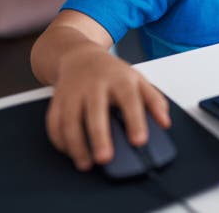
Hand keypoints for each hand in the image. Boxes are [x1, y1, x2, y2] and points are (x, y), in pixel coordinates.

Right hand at [44, 47, 170, 170]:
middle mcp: (94, 84)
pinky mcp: (57, 99)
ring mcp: (73, 91)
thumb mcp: (137, 79)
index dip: (135, 121)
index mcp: (119, 79)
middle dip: (99, 137)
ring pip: (70, 119)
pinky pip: (53, 122)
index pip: (129, 99)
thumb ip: (154, 100)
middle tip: (106, 158)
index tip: (139, 141)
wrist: (80, 55)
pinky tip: (69, 152)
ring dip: (76, 145)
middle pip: (95, 111)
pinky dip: (59, 140)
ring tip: (86, 163)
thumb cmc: (111, 72)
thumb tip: (165, 122)